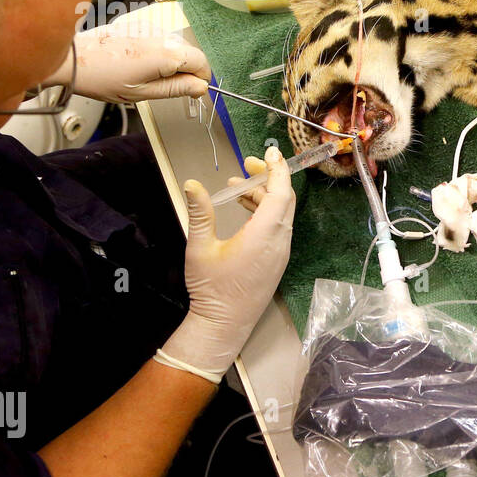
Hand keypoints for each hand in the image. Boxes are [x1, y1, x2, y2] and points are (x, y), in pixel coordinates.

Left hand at [55, 26, 210, 102]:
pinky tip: (138, 62)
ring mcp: (149, 27)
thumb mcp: (143, 93)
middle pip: (190, 52)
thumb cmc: (101, 77)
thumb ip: (176, 89)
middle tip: (166, 87)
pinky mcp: (138, 24)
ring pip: (175, 45)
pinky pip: (160, 38)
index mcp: (166, 54)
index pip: (202, 62)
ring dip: (171, 60)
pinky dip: (157, 50)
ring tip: (147, 75)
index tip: (191, 90)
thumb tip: (200, 88)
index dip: (200, 78)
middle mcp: (161, 35)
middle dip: (185, 69)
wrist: (71, 58)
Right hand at [156, 146, 295, 382]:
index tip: (269, 152)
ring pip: (281, 214)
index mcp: (264, 235)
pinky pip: (278, 228)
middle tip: (247, 165)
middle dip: (269, 178)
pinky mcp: (277, 260)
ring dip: (265, 196)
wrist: (225, 324)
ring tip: (237, 187)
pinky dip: (266, 212)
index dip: (278, 169)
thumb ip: (200, 213)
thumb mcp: (199, 247)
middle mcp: (279, 241)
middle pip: (284, 200)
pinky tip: (245, 209)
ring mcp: (281, 252)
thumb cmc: (211, 288)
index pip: (280, 193)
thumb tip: (192, 184)